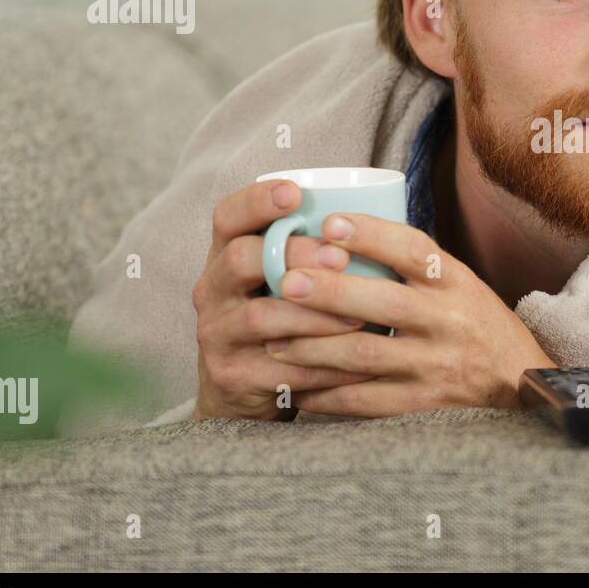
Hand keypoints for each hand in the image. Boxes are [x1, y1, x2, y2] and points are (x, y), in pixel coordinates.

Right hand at [191, 180, 377, 419]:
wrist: (246, 394)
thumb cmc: (281, 322)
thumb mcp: (282, 282)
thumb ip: (308, 254)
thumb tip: (376, 223)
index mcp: (225, 257)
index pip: (227, 217)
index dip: (256, 201)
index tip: (294, 192)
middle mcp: (212, 291)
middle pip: (242, 258)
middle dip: (296, 254)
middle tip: (341, 257)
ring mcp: (217, 335)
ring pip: (262, 316)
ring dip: (316, 315)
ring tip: (361, 317)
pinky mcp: (232, 376)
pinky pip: (281, 368)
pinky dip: (324, 364)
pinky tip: (358, 364)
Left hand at [263, 212, 557, 416]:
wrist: (519, 384)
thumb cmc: (479, 325)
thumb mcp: (461, 284)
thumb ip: (414, 265)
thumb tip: (339, 233)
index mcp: (456, 282)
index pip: (413, 250)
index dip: (371, 235)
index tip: (330, 223)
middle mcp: (448, 321)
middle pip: (381, 303)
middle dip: (328, 292)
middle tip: (284, 282)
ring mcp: (435, 366)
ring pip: (364, 355)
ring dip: (312, 348)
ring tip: (274, 339)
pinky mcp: (423, 404)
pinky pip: (365, 401)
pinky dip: (326, 394)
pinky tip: (297, 387)